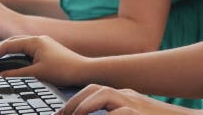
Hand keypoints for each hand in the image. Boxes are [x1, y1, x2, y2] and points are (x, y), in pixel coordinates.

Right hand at [0, 35, 88, 85]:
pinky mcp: (46, 50)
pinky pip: (26, 49)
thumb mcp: (37, 74)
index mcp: (34, 41)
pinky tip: (12, 61)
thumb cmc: (65, 70)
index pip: (8, 45)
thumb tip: (0, 76)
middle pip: (11, 42)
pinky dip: (16, 54)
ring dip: (6, 51)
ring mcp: (42, 43)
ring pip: (19, 44)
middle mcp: (37, 39)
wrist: (84, 70)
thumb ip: (16, 74)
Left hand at [60, 84, 189, 113]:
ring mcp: (136, 104)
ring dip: (84, 105)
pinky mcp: (141, 113)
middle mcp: (129, 97)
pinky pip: (119, 112)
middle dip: (73, 102)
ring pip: (104, 94)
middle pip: (94, 89)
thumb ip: (119, 114)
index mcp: (126, 97)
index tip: (61, 114)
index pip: (94, 91)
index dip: (75, 101)